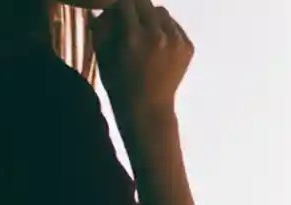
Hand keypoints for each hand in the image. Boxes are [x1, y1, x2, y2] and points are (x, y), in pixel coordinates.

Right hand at [92, 0, 194, 119]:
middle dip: (135, 9)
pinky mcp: (188, 47)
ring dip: (151, 18)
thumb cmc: (119, 83)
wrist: (148, 108)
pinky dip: (165, 29)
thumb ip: (103, 25)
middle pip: (145, 3)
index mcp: (134, 37)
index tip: (115, 13)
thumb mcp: (102, 54)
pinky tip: (157, 44)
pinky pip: (174, 26)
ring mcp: (177, 41)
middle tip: (129, 22)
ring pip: (162, 12)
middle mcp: (158, 35)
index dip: (118, 6)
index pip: (126, 3)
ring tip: (144, 34)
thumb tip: (108, 8)